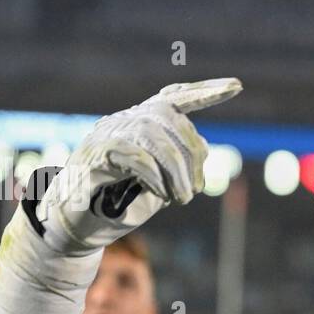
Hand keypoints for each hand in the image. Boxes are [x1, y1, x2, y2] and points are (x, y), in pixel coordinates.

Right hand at [27, 78, 241, 253]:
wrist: (76, 227)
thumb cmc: (117, 205)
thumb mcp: (161, 185)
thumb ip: (181, 165)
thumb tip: (205, 147)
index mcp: (141, 125)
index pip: (174, 98)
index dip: (205, 91)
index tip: (237, 86)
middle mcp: (124, 121)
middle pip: (170, 118)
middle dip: (191, 155)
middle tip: (194, 192)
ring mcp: (107, 133)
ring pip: (153, 136)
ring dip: (176, 172)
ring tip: (182, 199)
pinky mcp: (94, 153)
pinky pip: (133, 155)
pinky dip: (154, 177)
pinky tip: (161, 196)